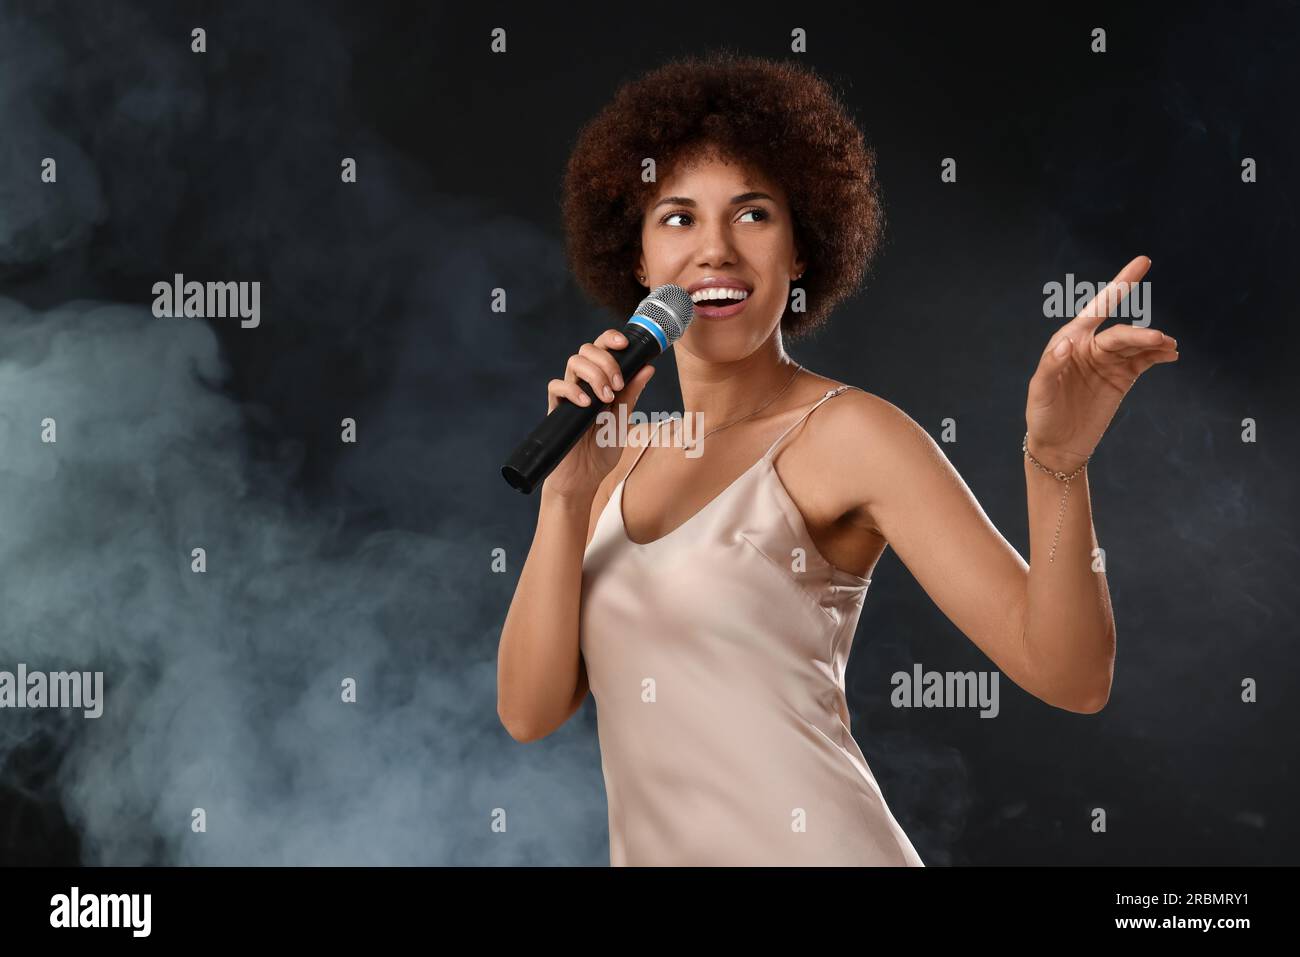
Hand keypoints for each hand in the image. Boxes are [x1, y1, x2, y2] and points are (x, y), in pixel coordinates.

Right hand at [541, 328, 655, 501]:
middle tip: (618, 386)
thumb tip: (648, 367)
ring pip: (573, 363)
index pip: (602, 349)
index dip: (610, 339)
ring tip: (606, 397)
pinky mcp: (556, 409)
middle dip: (606, 362)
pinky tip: (587, 404)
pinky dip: (573, 390)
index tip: (625, 344)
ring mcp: (569, 395)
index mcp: (601, 382)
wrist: (584, 478)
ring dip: (594, 375)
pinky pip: (557, 387)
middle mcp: (584, 384)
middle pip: (587, 350)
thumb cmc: (602, 450)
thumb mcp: (623, 420)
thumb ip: (632, 394)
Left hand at [1025, 255, 1178, 472]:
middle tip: (1162, 341)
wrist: (1058, 445)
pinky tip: (1171, 355)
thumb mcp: (1040, 392)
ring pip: (1135, 346)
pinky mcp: (1122, 379)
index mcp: (1068, 341)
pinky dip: (1158, 356)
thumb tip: (1068, 342)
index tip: (1143, 261)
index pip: (1097, 307)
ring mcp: (1108, 362)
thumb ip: (1052, 365)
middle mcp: (1090, 347)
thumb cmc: (1042, 415)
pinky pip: (1143, 361)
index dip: (1120, 284)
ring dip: (1154, 344)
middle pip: (1120, 334)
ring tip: (1170, 348)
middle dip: (1141, 335)